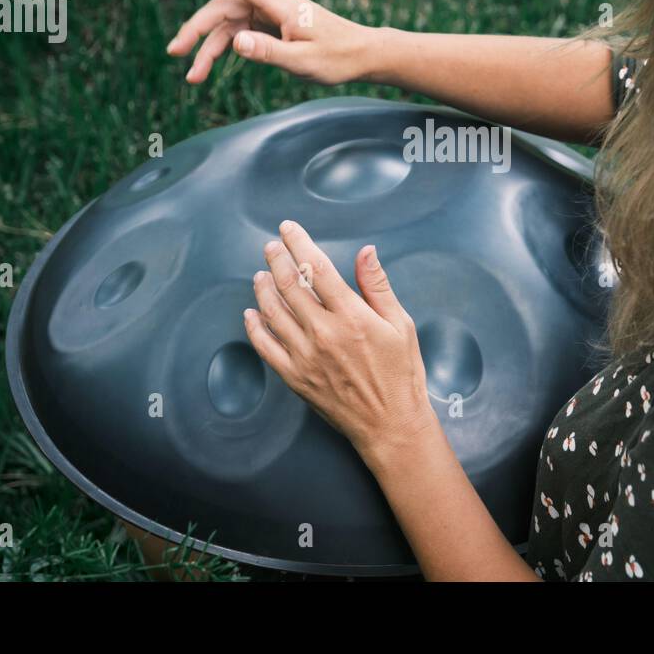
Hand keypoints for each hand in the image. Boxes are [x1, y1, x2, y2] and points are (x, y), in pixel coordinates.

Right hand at [168, 0, 384, 85]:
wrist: (363, 55)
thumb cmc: (337, 58)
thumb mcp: (302, 60)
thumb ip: (268, 51)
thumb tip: (236, 42)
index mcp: (280, 4)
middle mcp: (273, 3)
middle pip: (224, 8)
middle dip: (197, 29)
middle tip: (175, 52)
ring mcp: (271, 14)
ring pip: (230, 25)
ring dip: (209, 48)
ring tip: (192, 77)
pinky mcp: (272, 26)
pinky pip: (241, 33)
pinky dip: (225, 49)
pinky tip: (210, 66)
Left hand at [243, 219, 435, 464]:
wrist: (390, 424)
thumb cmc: (401, 374)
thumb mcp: (401, 324)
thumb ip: (378, 286)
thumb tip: (366, 251)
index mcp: (352, 316)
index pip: (316, 268)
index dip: (299, 243)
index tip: (288, 228)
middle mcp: (324, 333)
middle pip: (289, 285)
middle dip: (276, 259)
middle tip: (271, 246)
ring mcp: (306, 356)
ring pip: (273, 312)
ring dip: (263, 288)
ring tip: (260, 274)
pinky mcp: (295, 377)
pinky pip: (266, 347)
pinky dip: (255, 327)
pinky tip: (252, 313)